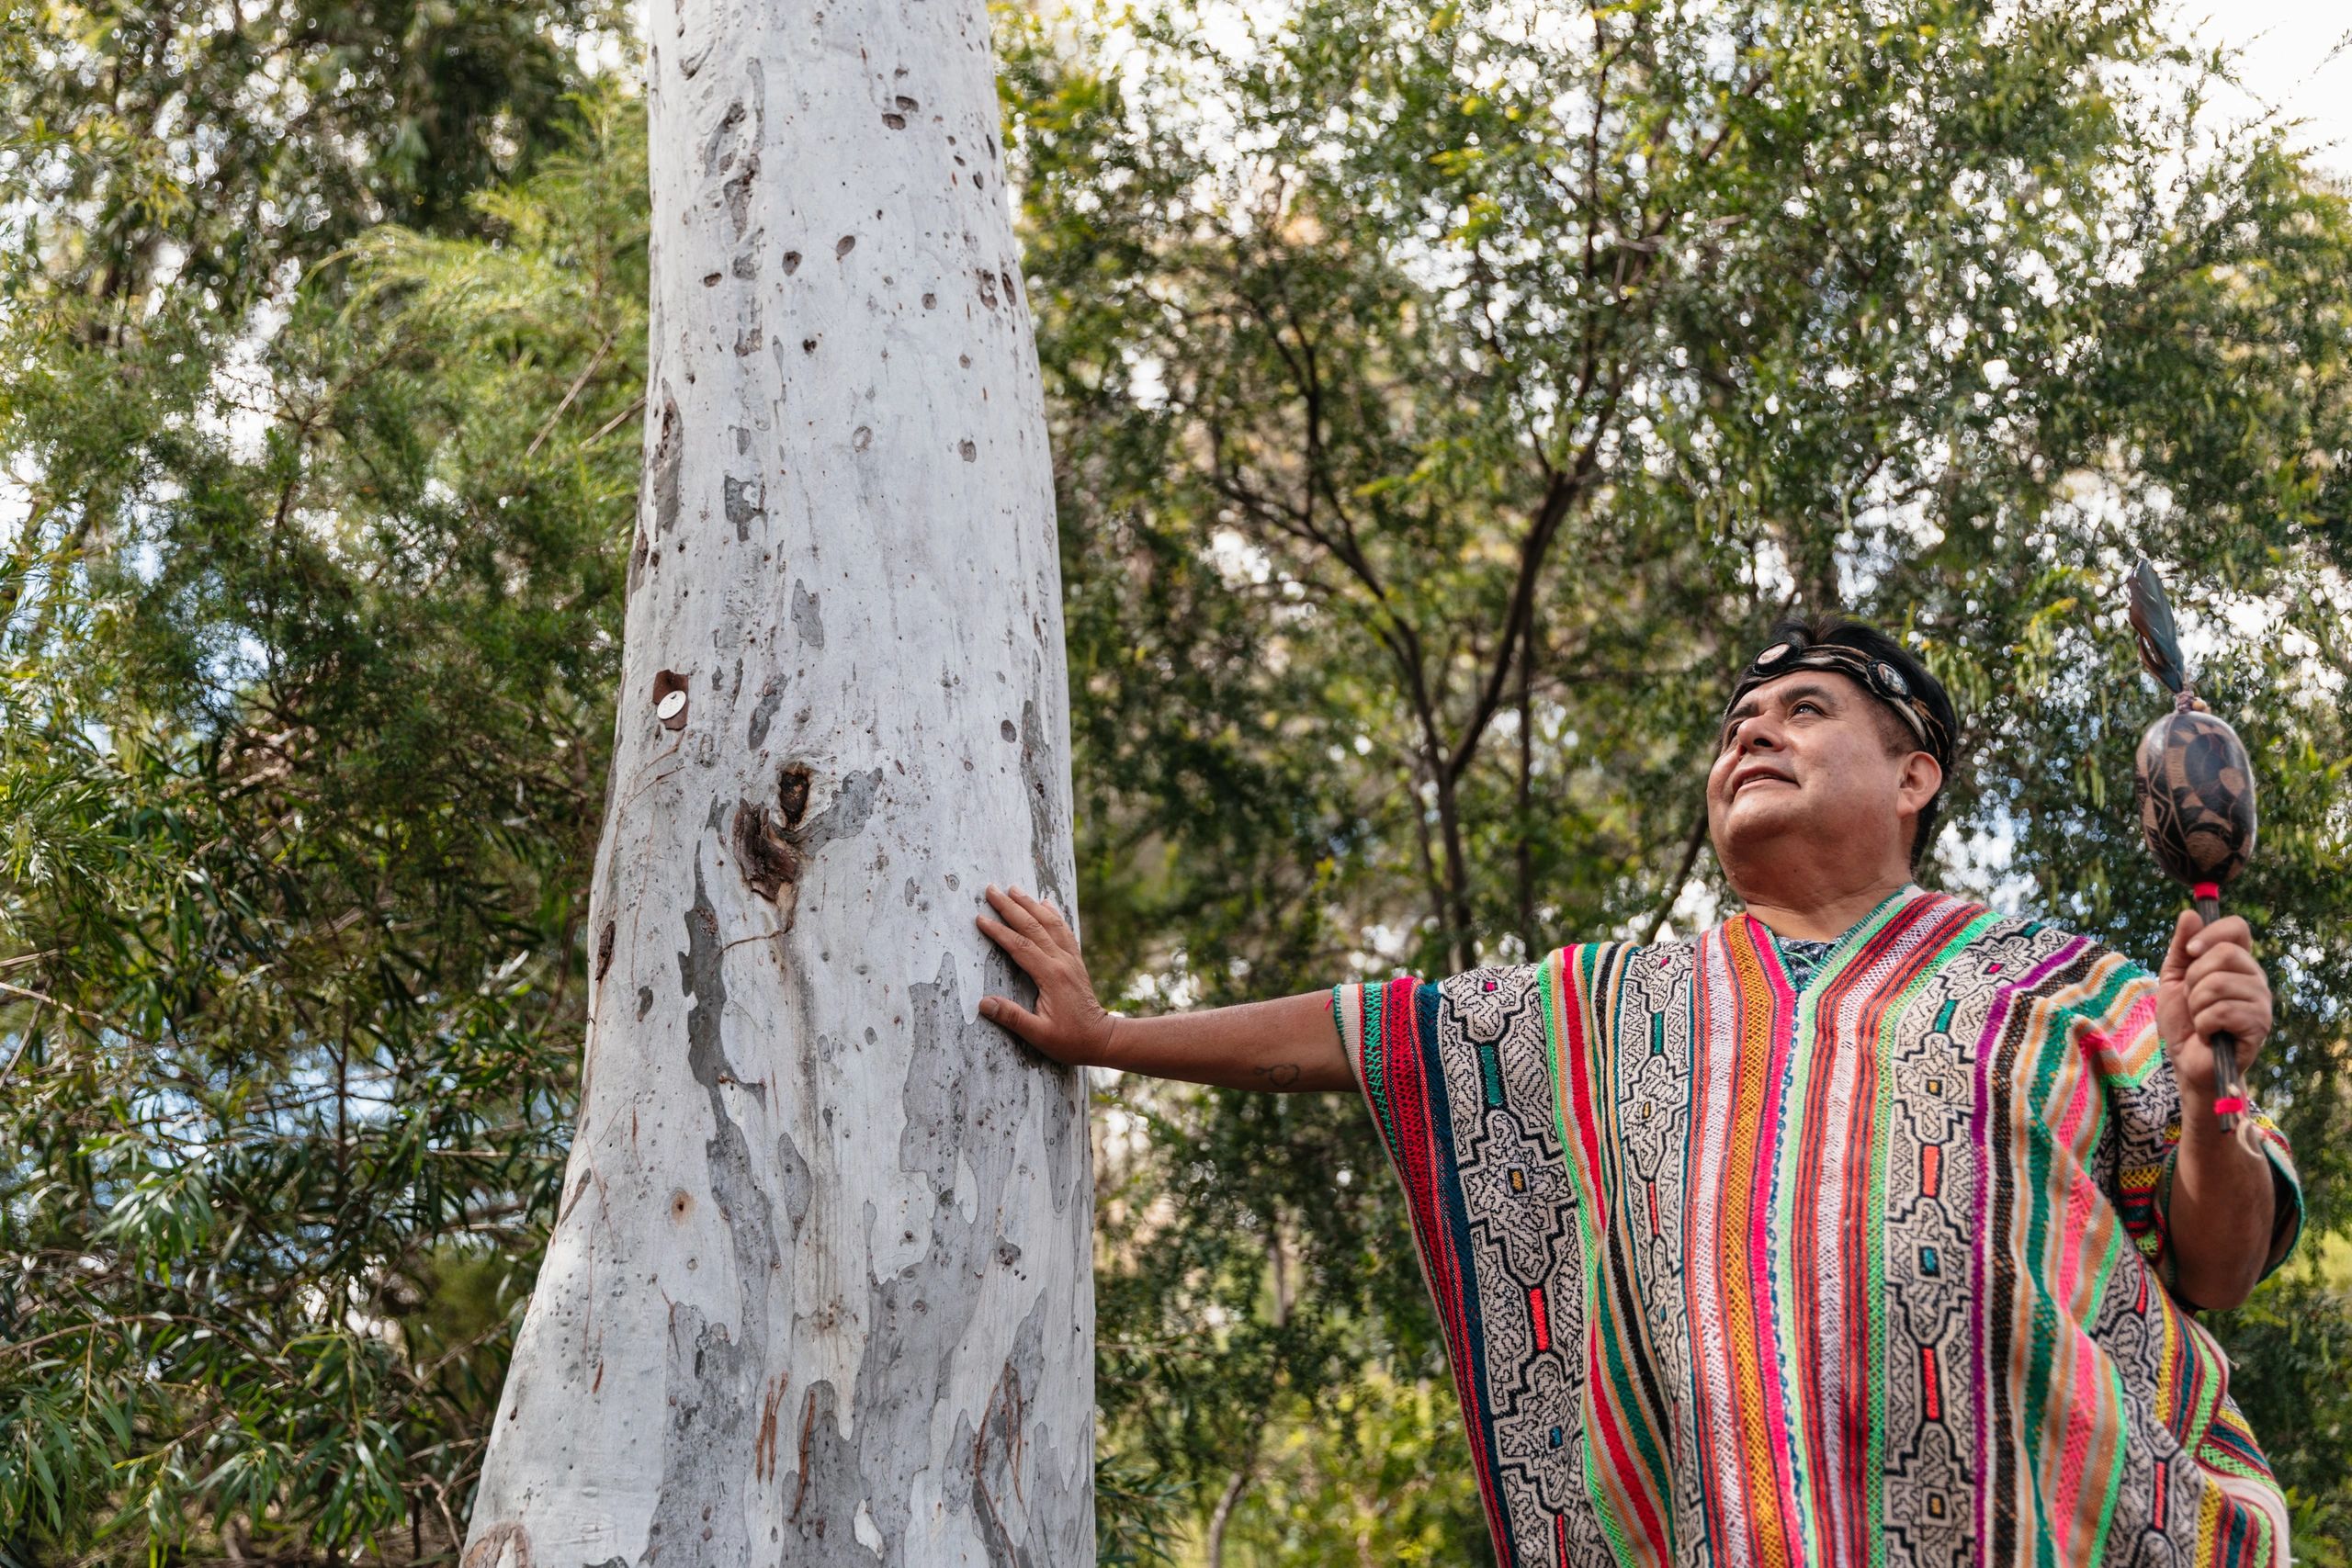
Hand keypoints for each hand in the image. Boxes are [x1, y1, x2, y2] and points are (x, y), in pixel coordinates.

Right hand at [974, 884, 1118, 1067]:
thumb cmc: (1070, 1040)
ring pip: (1049, 923)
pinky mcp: (1076, 962)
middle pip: (1033, 927)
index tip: (980, 918)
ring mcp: (1071, 959)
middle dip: (1011, 906)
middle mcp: (1063, 962)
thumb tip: (983, 1003)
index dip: (998, 931)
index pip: (1019, 946)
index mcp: (1052, 976)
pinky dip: (1053, 914)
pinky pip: (1064, 930)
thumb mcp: (1039, 1035)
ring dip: (1030, 904)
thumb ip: (1012, 1017)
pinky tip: (1046, 903)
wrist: (1103, 1039)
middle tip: (991, 889)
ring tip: (1014, 888)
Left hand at [2155, 909, 2273, 1101]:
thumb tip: (2190, 913)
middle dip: (2194, 979)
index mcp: (2236, 963)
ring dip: (2196, 1005)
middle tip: (2194, 1000)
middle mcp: (2254, 978)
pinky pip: (2222, 1011)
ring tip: (2201, 1019)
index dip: (2210, 934)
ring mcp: (2261, 1002)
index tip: (2189, 952)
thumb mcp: (2173, 979)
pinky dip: (2204, 1024)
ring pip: (2219, 984)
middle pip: (2225, 953)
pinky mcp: (2260, 1025)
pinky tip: (2209, 1034)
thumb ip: (2181, 947)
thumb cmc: (2183, 1021)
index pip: (2237, 928)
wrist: (2188, 1062)